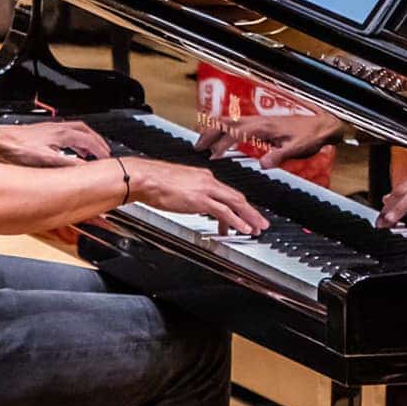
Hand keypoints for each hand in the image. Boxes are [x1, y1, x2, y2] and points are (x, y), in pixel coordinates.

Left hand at [0, 117, 111, 165]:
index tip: (107, 157)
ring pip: (75, 130)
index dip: (100, 149)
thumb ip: (66, 163)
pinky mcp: (42, 132)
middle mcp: (57, 129)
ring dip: (85, 139)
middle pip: (84, 131)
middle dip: (96, 141)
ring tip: (89, 151)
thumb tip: (84, 169)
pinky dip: (73, 141)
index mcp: (61, 134)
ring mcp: (50, 129)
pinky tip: (67, 150)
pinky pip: (65, 133)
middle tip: (104, 150)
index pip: (88, 140)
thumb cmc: (17, 147)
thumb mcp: (45, 159)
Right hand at [127, 157, 268, 234]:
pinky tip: (243, 229)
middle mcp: (208, 181)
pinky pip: (224, 212)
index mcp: (204, 176)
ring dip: (249, 217)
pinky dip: (236, 221)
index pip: (227, 192)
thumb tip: (194, 203)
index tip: (245, 215)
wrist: (145, 177)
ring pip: (235, 203)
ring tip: (256, 229)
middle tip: (261, 222)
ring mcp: (205, 190)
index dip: (239, 205)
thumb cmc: (155, 182)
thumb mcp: (178, 185)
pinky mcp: (200, 200)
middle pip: (237, 197)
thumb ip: (190, 192)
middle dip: (251, 211)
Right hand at [197, 108, 339, 167]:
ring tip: (202, 142)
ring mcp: (259, 121)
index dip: (222, 144)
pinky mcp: (261, 124)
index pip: (236, 133)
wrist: (321, 125)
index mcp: (264, 127)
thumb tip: (262, 165)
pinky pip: (237, 124)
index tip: (213, 156)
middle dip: (210, 132)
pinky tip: (221, 139)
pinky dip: (224, 130)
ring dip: (215, 130)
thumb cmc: (310, 135)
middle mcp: (259, 121)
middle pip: (227, 122)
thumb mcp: (296, 148)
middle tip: (197, 146)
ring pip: (230, 121)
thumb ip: (278, 156)